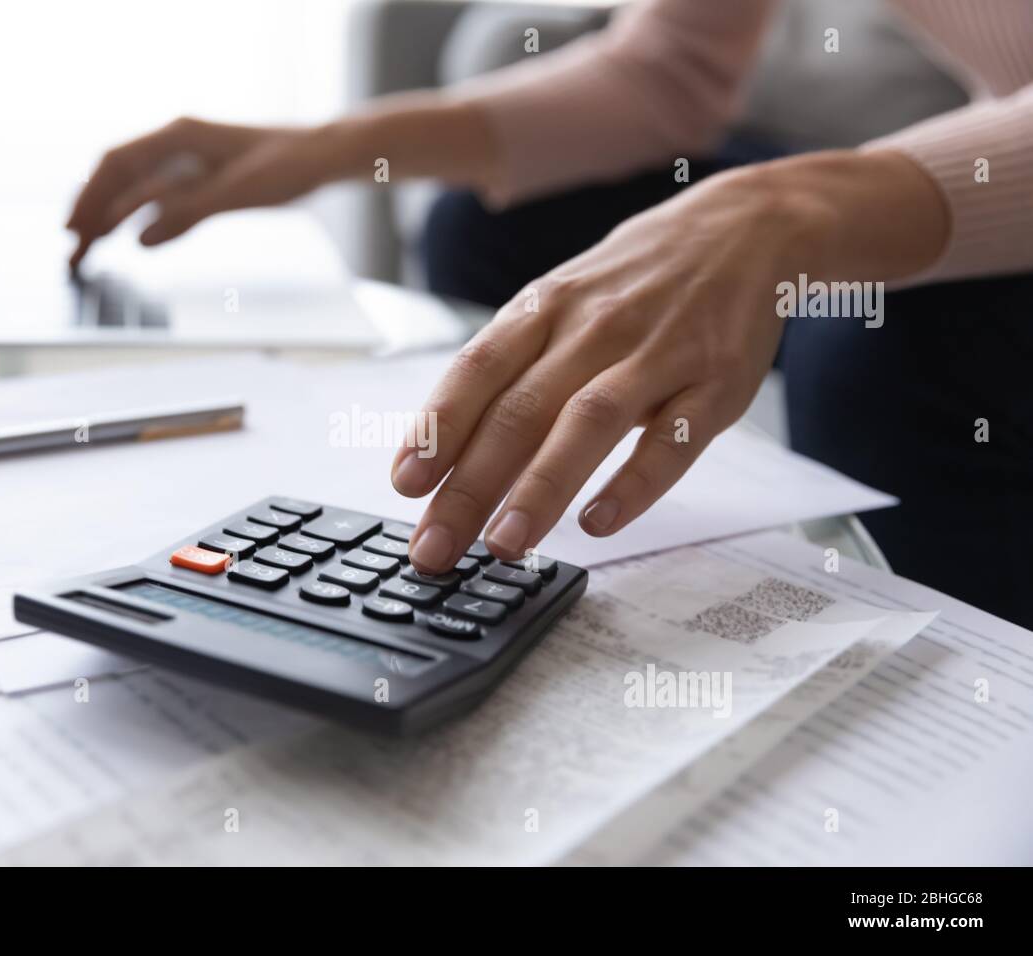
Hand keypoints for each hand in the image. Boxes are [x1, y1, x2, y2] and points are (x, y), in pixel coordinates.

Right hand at [66, 117, 324, 270]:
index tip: (72, 229)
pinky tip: (128, 237)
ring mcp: (190, 159)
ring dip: (111, 217)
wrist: (325, 155)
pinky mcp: (204, 176)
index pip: (117, 164)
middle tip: (72, 249)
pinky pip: (159, 196)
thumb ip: (186, 213)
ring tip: (88, 249)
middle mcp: (178, 144)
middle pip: (119, 175)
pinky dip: (138, 216)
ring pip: (137, 187)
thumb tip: (140, 238)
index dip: (90, 197)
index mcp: (179, 136)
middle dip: (91, 210)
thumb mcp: (236, 193)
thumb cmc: (287, 166)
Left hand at [391, 151, 947, 573]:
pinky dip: (635, 482)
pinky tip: (599, 522)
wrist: (747, 225)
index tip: (403, 485)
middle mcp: (594, 328)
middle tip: (434, 549)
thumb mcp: (564, 299)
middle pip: (519, 411)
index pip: (477, 370)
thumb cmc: (634, 280)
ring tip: (502, 545)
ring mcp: (657, 354)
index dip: (437, 428)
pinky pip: (673, 438)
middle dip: (469, 486)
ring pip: (587, 422)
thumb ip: (513, 365)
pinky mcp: (716, 384)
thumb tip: (445, 447)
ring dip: (540, 487)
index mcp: (546, 308)